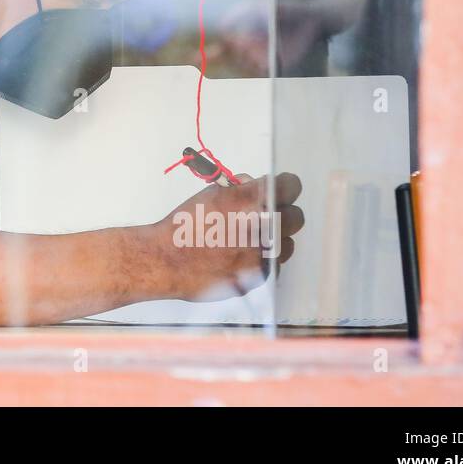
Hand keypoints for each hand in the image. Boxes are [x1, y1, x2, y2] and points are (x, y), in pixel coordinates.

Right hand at [155, 172, 303, 301]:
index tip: (279, 191)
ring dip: (274, 241)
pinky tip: (241, 258)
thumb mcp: (212, 194)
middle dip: (282, 215)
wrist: (167, 259)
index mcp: (253, 200)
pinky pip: (273, 266)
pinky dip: (262, 262)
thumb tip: (252, 190)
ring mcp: (264, 254)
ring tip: (250, 242)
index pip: (290, 186)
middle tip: (263, 219)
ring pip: (288, 244)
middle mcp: (264, 226)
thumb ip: (240, 190)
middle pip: (295, 217)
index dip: (284, 187)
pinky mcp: (259, 276)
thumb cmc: (185, 224)